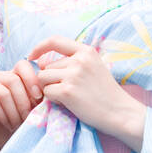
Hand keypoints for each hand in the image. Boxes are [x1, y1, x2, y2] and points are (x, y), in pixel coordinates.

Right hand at [0, 59, 42, 152]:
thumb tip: (49, 91)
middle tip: (28, 117)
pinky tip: (8, 124)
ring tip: (18, 123)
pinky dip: (3, 115)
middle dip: (24, 101)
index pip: (23, 65)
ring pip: (4, 93)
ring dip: (14, 112)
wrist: (3, 138)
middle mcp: (1, 76)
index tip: (39, 97)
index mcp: (16, 74)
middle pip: (13, 80)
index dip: (32, 79)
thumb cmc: (21, 120)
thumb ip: (39, 96)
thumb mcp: (34, 107)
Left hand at [28, 36, 145, 150]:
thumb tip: (41, 62)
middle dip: (52, 80)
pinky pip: (47, 93)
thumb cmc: (105, 92)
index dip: (39, 47)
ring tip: (70, 96)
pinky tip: (69, 103)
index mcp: (86, 51)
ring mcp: (73, 75)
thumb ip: (71, 62)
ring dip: (51, 89)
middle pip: (47, 67)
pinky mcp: (67, 91)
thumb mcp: (93, 68)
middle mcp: (79, 60)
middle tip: (71, 91)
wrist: (119, 111)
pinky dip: (54, 100)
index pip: (55, 40)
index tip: (32, 56)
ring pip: (44, 79)